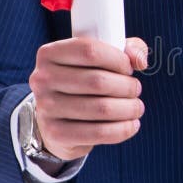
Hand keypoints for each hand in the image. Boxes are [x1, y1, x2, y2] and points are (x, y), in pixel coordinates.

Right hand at [28, 37, 148, 160]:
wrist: (58, 118)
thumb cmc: (84, 80)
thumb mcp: (101, 57)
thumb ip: (127, 49)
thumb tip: (140, 60)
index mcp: (50, 53)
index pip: (90, 50)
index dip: (118, 59)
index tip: (128, 68)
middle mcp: (42, 79)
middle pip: (98, 81)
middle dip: (127, 86)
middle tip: (136, 90)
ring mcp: (46, 108)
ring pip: (102, 108)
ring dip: (129, 108)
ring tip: (136, 107)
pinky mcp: (57, 133)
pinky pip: (99, 133)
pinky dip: (123, 129)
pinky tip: (132, 124)